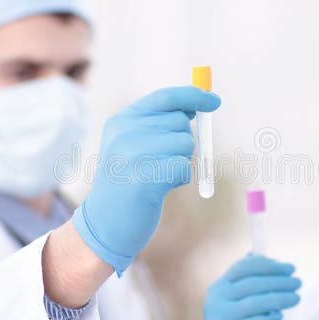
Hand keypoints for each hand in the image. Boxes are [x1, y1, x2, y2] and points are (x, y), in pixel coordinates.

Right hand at [72, 86, 220, 274]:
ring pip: (185, 143)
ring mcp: (132, 154)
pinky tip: (160, 189)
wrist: (104, 224)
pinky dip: (180, 179)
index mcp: (122, 120)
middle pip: (180, 121)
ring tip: (157, 176)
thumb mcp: (134, 145)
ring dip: (181, 161)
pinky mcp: (144, 178)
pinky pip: (184, 167)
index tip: (214, 100)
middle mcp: (124, 132)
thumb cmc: (128, 183)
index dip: (194, 95)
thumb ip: (160, 124)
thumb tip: (197, 104)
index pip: (166, 97)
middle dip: (183, 141)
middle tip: (160, 162)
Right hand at [189, 255, 300, 319]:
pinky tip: (279, 316)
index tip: (290, 268)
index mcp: (219, 288)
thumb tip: (256, 253)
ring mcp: (218, 318)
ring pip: (254, 303)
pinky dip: (268, 318)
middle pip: (251, 283)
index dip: (268, 265)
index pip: (243, 267)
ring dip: (279, 298)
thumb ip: (251, 284)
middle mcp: (215, 300)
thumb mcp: (246, 306)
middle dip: (278, 281)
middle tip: (299, 283)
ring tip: (297, 298)